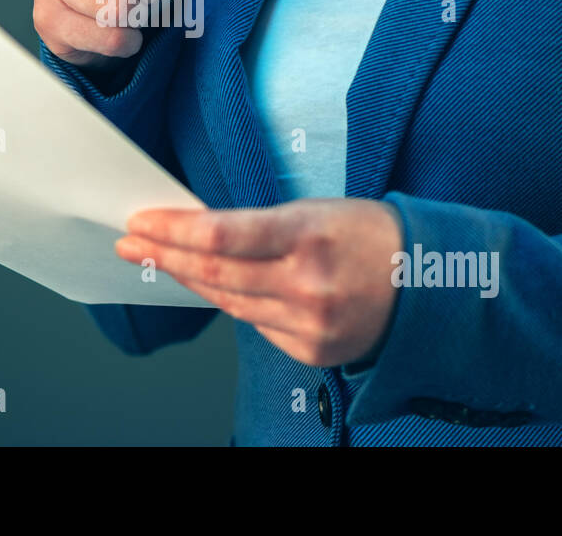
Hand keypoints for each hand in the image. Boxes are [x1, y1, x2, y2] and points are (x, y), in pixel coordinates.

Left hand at [116, 198, 403, 367]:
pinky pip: (256, 325)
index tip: (141, 221)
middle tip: (131, 243)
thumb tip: (196, 232)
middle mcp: (308, 284)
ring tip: (161, 261)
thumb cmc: (369, 235)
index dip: (172, 231)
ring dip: (190, 281)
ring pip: (229, 302)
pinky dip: (235, 303)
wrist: (431, 283)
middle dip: (164, 256)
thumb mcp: (316, 210)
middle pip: (215, 274)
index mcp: (309, 234)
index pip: (221, 235)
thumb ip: (258, 225)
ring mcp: (311, 324)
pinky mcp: (313, 350)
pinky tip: (217, 286)